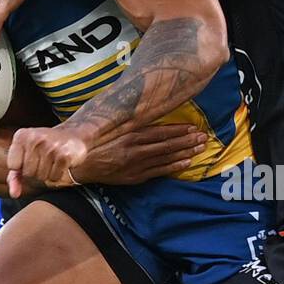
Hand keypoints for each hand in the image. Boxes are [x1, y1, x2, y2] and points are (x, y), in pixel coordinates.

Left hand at [7, 125, 87, 197]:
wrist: (73, 137)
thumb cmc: (45, 148)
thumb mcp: (25, 156)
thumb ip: (15, 176)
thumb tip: (14, 194)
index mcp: (21, 136)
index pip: (13, 165)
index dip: (22, 167)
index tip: (30, 158)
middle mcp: (34, 139)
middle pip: (28, 173)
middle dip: (36, 172)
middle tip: (44, 160)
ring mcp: (50, 147)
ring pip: (41, 177)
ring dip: (47, 174)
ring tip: (52, 162)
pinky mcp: (64, 156)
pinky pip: (54, 178)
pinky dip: (57, 175)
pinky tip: (60, 164)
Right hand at [71, 123, 207, 184]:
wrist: (79, 164)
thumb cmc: (94, 141)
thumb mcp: (110, 126)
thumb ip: (128, 119)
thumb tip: (145, 107)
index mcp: (130, 134)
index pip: (160, 132)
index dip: (179, 130)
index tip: (194, 127)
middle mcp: (136, 149)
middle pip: (168, 145)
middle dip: (188, 141)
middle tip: (204, 137)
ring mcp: (136, 164)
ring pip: (166, 158)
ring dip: (185, 153)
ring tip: (200, 148)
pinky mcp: (135, 176)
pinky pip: (158, 171)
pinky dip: (173, 167)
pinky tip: (186, 163)